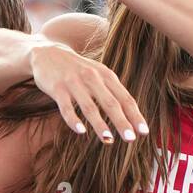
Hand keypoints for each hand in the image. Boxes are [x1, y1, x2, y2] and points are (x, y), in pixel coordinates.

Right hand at [30, 42, 147, 139]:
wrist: (47, 53)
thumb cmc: (77, 70)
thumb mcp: (98, 75)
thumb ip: (112, 93)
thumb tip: (131, 117)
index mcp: (106, 76)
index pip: (125, 98)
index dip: (135, 116)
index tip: (144, 133)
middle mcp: (92, 78)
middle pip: (110, 103)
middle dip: (122, 122)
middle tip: (131, 139)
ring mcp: (74, 83)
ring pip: (89, 107)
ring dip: (99, 124)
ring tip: (108, 140)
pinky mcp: (57, 89)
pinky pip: (66, 108)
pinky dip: (73, 120)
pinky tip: (81, 132)